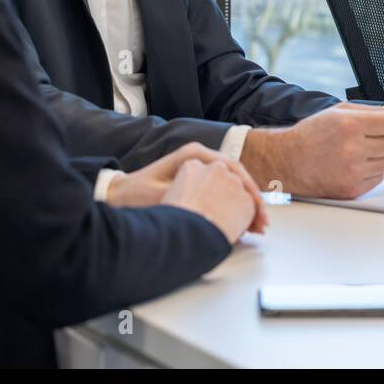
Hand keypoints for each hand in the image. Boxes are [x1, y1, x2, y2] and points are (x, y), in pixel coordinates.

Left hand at [109, 142, 267, 234]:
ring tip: (257, 228)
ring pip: (233, 187)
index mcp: (194, 155)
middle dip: (253, 201)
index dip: (249, 191)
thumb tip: (211, 207)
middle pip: (237, 178)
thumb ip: (185, 197)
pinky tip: (241, 224)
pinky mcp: (198, 184)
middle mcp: (200, 160)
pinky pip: (223, 193)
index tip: (258, 210)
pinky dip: (235, 208)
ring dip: (247, 206)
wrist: (120, 195)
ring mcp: (200, 170)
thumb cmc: (136, 193)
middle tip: (263, 224)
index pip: (232, 169)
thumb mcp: (160, 195)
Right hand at [241, 104, 383, 199]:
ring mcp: (353, 172)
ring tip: (369, 147)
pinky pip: (380, 177)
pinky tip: (359, 162)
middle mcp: (353, 149)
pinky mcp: (352, 189)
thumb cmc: (311, 134)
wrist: (287, 162)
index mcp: (349, 125)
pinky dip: (375, 169)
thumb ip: (371, 112)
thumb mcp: (338, 112)